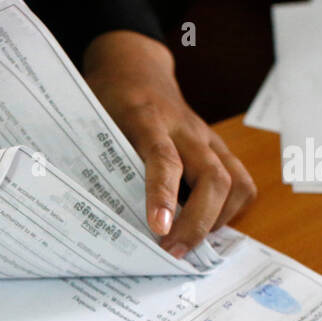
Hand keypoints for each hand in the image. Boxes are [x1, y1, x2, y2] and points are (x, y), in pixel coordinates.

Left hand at [83, 31, 255, 256]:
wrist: (135, 67)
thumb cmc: (108, 98)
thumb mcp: (89, 120)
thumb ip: (88, 156)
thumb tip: (81, 208)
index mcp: (146, 118)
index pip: (163, 157)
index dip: (162, 194)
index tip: (158, 228)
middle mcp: (185, 128)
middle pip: (212, 176)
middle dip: (197, 222)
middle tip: (172, 253)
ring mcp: (207, 137)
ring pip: (235, 182)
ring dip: (217, 220)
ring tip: (188, 243)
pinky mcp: (218, 147)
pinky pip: (240, 181)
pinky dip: (229, 210)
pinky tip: (204, 225)